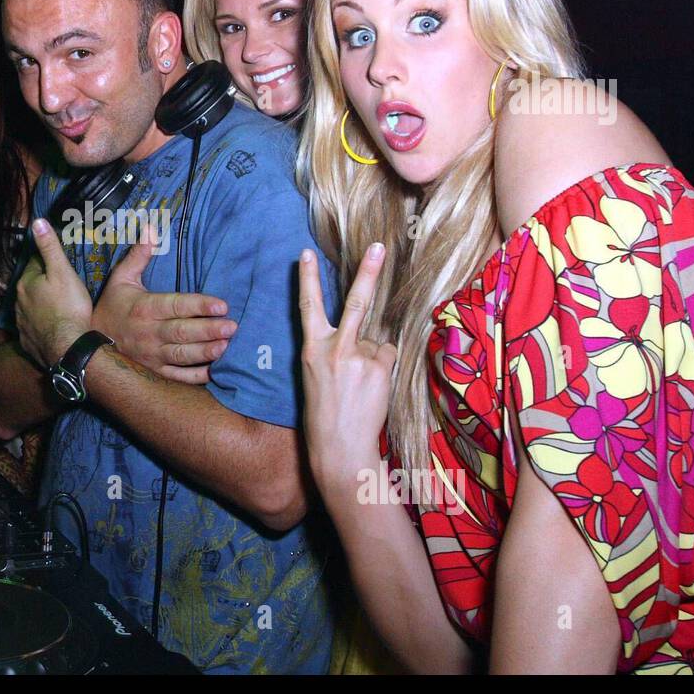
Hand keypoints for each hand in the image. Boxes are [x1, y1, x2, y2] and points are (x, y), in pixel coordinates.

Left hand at [16, 218, 93, 367]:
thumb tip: (37, 222)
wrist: (68, 347)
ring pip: (30, 307)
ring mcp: (21, 323)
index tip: (59, 265)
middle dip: (42, 284)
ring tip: (58, 307)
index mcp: (25, 283)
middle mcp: (18, 302)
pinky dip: (40, 325)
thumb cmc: (69, 307)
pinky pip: (32, 328)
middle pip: (31, 286)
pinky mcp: (27, 341)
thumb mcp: (63, 272)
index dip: (47, 262)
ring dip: (40, 305)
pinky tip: (51, 327)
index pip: (34, 264)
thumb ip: (50, 247)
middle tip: (62, 286)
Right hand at [92, 222, 236, 383]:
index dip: (199, 306)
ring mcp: (151, 355)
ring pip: (181, 355)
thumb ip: (139, 255)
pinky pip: (176, 376)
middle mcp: (148, 333)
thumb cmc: (112, 307)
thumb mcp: (121, 278)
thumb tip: (150, 227)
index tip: (221, 305)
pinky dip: (195, 376)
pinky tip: (215, 370)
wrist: (88, 344)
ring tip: (226, 346)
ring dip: (205, 351)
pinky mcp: (154, 372)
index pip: (175, 306)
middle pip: (182, 332)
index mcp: (144, 307)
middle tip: (232, 326)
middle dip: (208, 330)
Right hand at [298, 243, 397, 486]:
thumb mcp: (316, 376)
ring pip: (377, 342)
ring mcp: (360, 357)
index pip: (308, 307)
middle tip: (378, 246)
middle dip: (368, 272)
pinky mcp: (380, 368)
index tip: (305, 253)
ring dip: (374, 359)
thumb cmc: (325, 414)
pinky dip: (384, 371)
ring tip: (361, 387)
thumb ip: (334, 350)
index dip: (307, 278)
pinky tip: (373, 390)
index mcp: (312, 350)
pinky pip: (388, 358)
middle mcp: (335, 348)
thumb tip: (365, 337)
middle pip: (356, 302)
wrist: (339, 447)